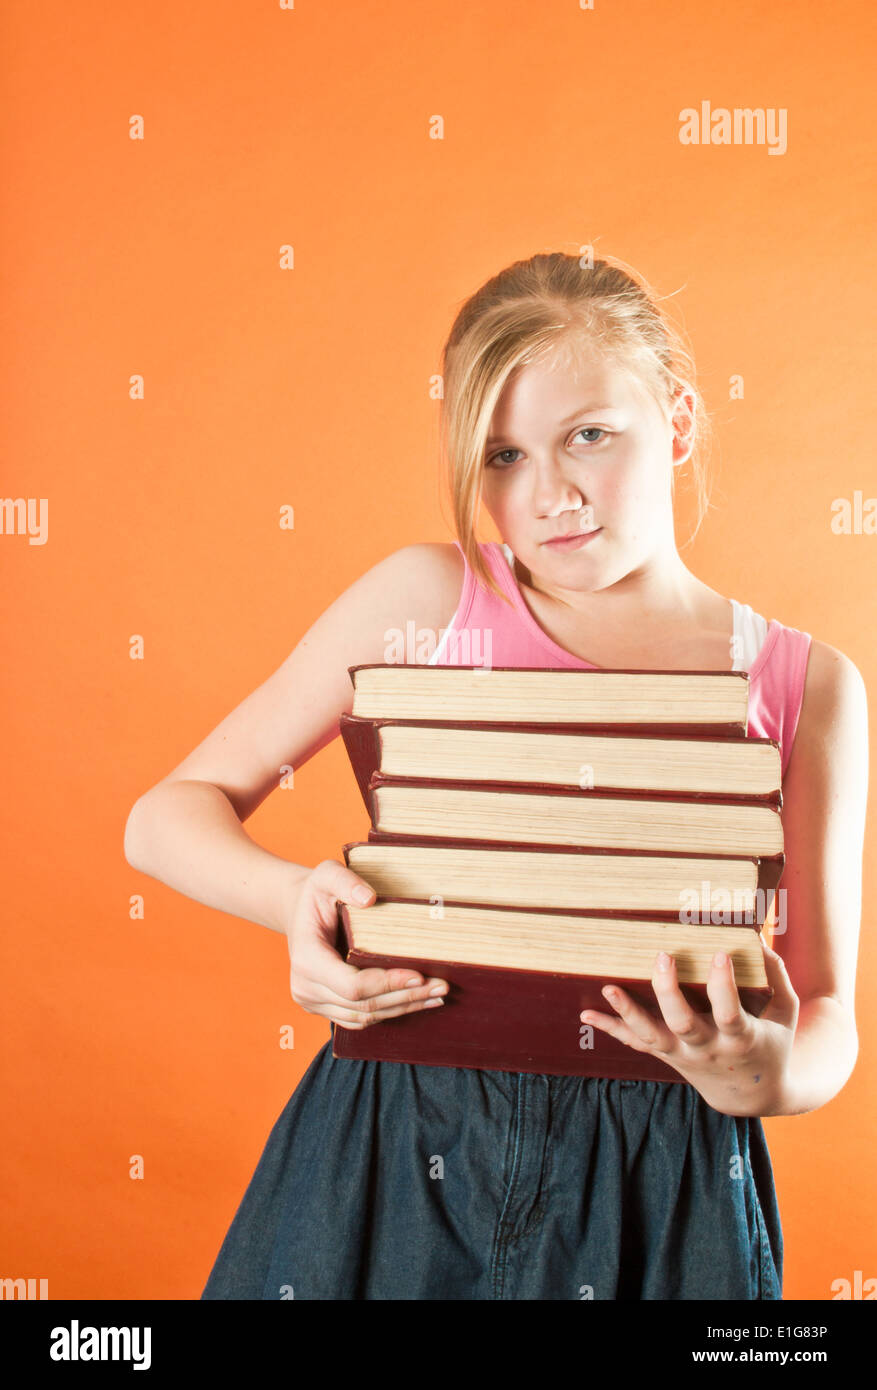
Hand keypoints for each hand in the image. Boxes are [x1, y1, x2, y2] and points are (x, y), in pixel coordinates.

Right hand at [285, 859, 447, 1027]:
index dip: (388, 984)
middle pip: (363, 1005)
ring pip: (363, 1017)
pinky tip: (415, 1001)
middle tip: (441, 987)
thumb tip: (369, 898)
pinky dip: (388, 1011)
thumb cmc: (316, 893)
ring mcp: (313, 1001)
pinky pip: (359, 1019)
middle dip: (405, 997)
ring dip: (402, 1008)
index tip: (420, 976)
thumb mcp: (327, 876)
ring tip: (435, 996)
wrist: (298, 911)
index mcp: (307, 958)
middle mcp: (305, 987)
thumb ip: (345, 882)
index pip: (352, 985)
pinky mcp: (325, 1007)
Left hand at [580, 937, 799, 1114]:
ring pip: (652, 1037)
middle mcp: (708, 1049)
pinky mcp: (667, 1056)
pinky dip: (611, 1029)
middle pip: (683, 1024)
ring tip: (608, 987)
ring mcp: (683, 1055)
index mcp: (741, 1039)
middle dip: (669, 992)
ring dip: (628, 1012)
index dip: (724, 985)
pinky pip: (635, 1043)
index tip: (719, 953)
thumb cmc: (772, 1043)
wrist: (752, 1095)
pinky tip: (587, 1013)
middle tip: (662, 956)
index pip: (730, 1013)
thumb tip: (757, 940)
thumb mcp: (785, 1014)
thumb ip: (776, 977)